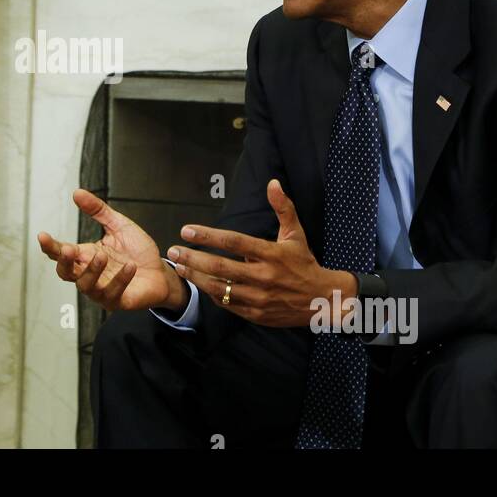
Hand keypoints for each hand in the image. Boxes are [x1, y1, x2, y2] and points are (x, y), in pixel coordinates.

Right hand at [38, 189, 186, 312]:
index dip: (50, 246)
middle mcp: (89, 273)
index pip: (61, 252)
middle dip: (63, 261)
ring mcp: (101, 289)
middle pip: (65, 272)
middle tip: (68, 249)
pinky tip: (130, 267)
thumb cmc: (138, 251)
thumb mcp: (118, 225)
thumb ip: (98, 210)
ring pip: (85, 285)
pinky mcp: (116, 301)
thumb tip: (77, 193)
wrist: (161, 272)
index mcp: (86, 255)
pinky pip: (112, 293)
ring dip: (91, 270)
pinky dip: (120, 279)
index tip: (42, 235)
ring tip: (102, 256)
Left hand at [167, 179, 353, 327]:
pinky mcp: (255, 314)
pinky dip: (210, 293)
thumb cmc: (304, 263)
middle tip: (173, 250)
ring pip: (219, 288)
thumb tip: (273, 182)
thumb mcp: (295, 234)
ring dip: (195, 276)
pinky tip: (198, 282)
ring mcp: (258, 298)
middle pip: (220, 267)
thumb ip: (283, 207)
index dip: (207, 236)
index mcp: (271, 254)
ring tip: (179, 266)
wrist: (323, 300)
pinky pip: (226, 303)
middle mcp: (263, 276)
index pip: (233, 242)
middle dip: (192, 257)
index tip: (186, 230)